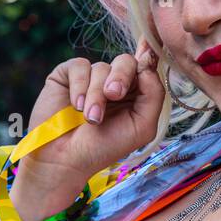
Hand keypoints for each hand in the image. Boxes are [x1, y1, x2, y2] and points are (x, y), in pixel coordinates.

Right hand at [17, 39, 165, 196]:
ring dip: (97, 94)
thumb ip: (154, 95)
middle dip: (121, 77)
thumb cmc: (105, 146)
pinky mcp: (67, 75)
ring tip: (91, 119)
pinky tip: (76, 105)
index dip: (147, 61)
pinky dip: (80, 86)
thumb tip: (148, 65)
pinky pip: (80, 66)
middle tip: (113, 95)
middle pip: (126, 61)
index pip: (146, 68)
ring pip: (102, 67)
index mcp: (135, 93)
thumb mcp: (141, 126)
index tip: (146, 61)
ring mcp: (91, 78)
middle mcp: (114, 82)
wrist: (66, 158)